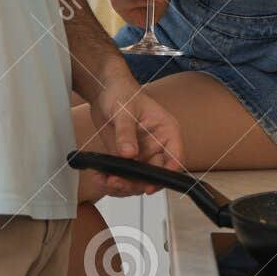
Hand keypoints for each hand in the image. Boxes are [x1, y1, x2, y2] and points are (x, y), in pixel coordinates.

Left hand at [85, 75, 184, 197]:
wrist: (103, 90)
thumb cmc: (121, 92)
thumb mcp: (125, 111)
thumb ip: (126, 133)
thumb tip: (129, 154)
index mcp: (167, 132)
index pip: (175, 158)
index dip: (167, 174)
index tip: (151, 184)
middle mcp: (157, 146)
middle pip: (155, 174)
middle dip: (138, 183)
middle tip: (118, 182)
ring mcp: (142, 154)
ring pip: (139, 179)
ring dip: (123, 184)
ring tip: (106, 181)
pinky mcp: (126, 158)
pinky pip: (123, 175)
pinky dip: (112, 180)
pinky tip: (100, 177)